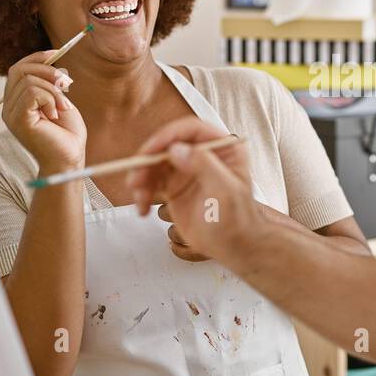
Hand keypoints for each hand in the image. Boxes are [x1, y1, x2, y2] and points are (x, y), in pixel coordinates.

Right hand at [0, 50, 85, 171]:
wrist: (70, 158)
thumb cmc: (66, 134)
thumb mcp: (59, 100)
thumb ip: (49, 83)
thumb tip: (50, 59)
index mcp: (17, 101)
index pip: (18, 69)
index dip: (37, 58)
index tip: (56, 53)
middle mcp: (9, 107)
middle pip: (20, 70)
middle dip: (48, 71)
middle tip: (67, 85)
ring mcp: (11, 114)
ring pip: (29, 81)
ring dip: (53, 90)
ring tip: (62, 108)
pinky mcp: (18, 120)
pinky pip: (32, 93)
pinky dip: (50, 98)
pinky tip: (55, 114)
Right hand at [126, 117, 258, 265]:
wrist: (232, 246)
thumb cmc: (237, 219)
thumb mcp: (225, 191)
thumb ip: (204, 166)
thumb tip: (177, 149)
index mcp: (222, 148)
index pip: (192, 130)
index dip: (169, 136)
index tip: (151, 150)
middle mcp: (202, 154)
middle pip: (168, 144)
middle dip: (148, 159)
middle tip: (137, 177)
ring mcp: (186, 169)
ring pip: (155, 163)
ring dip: (141, 177)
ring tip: (138, 197)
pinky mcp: (174, 186)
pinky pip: (151, 182)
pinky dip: (142, 194)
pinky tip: (142, 210)